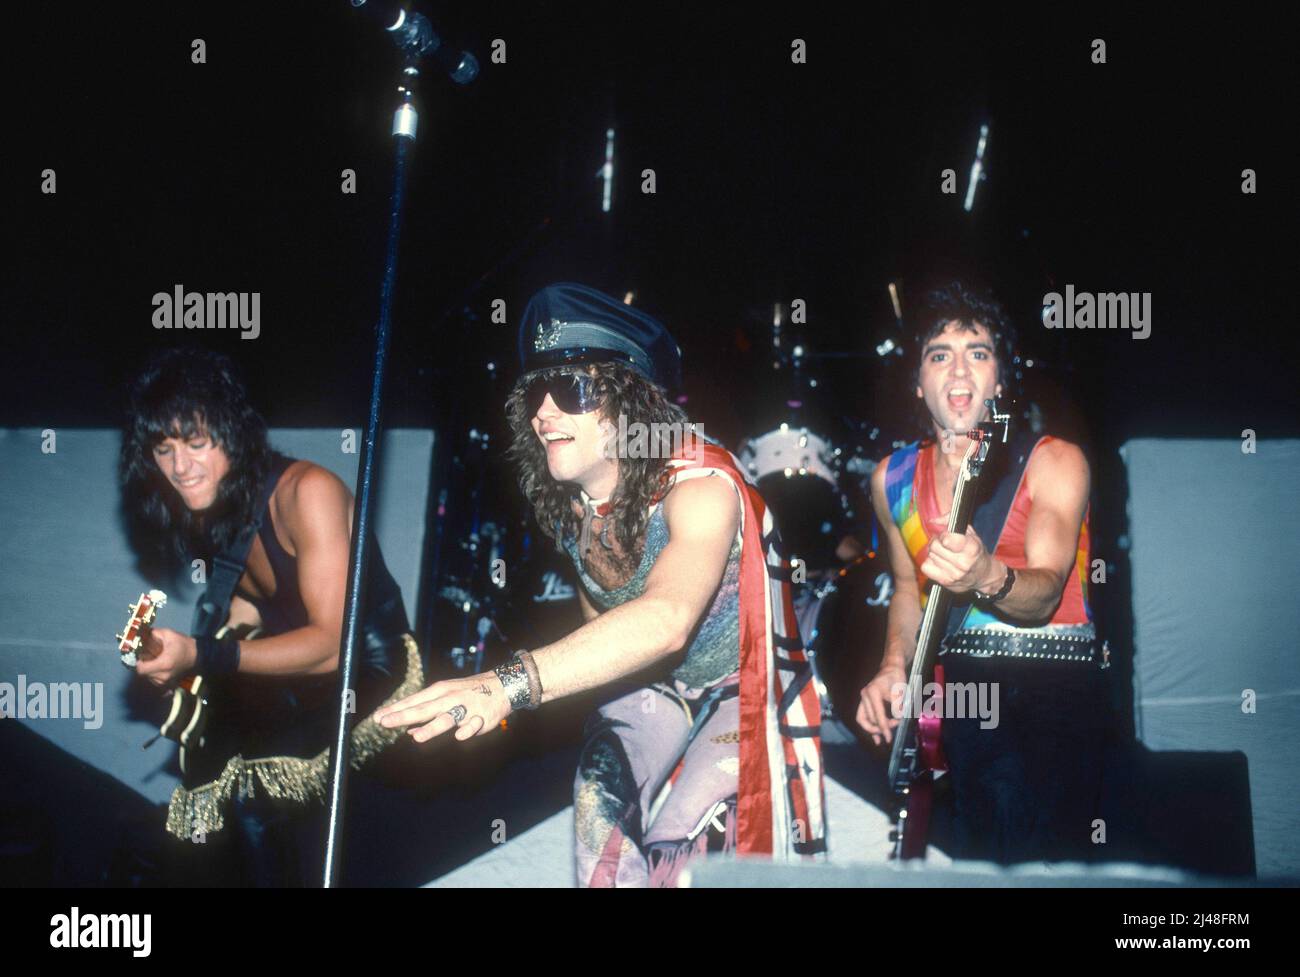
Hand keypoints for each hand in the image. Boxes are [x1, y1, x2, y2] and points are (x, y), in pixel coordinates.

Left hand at [134, 627, 196, 687]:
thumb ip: (153, 634)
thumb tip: (141, 635)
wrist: (198, 655)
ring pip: (149, 677)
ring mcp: (166, 682)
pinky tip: (160, 666)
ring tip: (156, 661)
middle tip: (149, 656)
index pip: (141, 669)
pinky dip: (154, 674)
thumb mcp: (169, 634)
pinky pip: (155, 680)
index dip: (138, 662)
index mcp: (163, 664)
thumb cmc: (184, 644)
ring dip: (149, 670)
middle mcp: (163, 676)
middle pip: (144, 673)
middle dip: (144, 665)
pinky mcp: (168, 684)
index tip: (142, 655)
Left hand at [374, 672, 510, 742]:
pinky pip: (472, 726)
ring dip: (431, 727)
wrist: (502, 686)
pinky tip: (459, 736)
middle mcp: (449, 698)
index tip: (377, 717)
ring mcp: (465, 708)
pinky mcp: (480, 718)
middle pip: (423, 709)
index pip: (414, 701)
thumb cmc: (468, 692)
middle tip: (385, 722)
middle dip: (403, 716)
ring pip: (446, 719)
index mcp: (439, 691)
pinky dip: (466, 731)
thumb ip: (428, 714)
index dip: (396, 709)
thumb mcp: (446, 696)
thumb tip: (408, 730)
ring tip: (417, 737)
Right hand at [856, 660, 907, 745]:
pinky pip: (864, 717)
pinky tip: (876, 738)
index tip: (889, 738)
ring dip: (873, 729)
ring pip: (863, 719)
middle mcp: (865, 696)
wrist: (891, 668)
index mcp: (872, 692)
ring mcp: (863, 699)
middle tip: (894, 726)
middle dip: (881, 727)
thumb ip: (897, 704)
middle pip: (869, 719)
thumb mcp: (900, 690)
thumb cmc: (896, 677)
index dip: (883, 727)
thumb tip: (897, 718)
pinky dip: (870, 727)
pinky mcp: (865, 702)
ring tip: (882, 737)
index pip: (877, 715)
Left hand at [920, 526, 1000, 593]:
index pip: (946, 539)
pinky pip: (925, 567)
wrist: (983, 575)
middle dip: (937, 542)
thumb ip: (951, 520)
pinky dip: (930, 563)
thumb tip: (933, 520)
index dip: (944, 535)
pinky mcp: (945, 582)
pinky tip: (940, 563)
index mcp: (971, 548)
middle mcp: (963, 563)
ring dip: (934, 553)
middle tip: (944, 544)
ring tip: (944, 554)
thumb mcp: (970, 532)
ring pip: (930, 555)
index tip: (947, 536)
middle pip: (934, 546)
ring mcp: (954, 574)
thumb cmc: (975, 551)